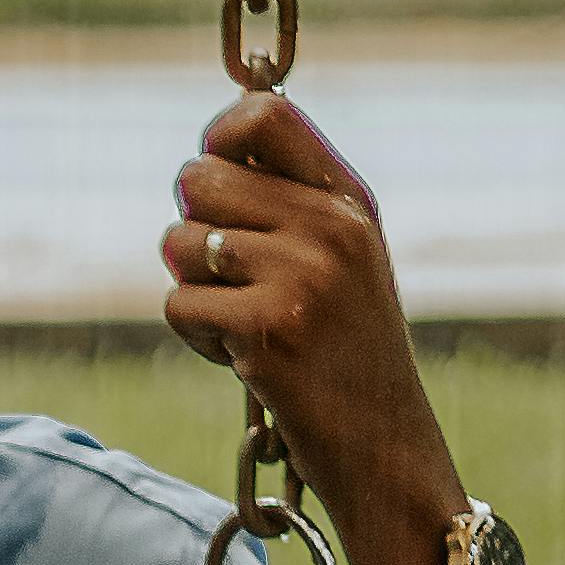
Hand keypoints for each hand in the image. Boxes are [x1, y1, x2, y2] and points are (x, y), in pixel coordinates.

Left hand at [161, 92, 467, 564]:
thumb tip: (198, 163)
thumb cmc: (346, 357)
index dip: (216, 138)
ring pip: (178, 243)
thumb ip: (283, 206)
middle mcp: (331, 225)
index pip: (264, 113)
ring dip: (193, 291)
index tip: (212, 184)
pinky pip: (180, 305)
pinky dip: (198, 340)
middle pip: (197, 178)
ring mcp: (304, 275)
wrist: (386, 450)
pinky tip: (246, 360)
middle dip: (191, 230)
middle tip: (229, 279)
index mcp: (349, 198)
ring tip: (245, 325)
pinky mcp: (270, 329)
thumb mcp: (338, 262)